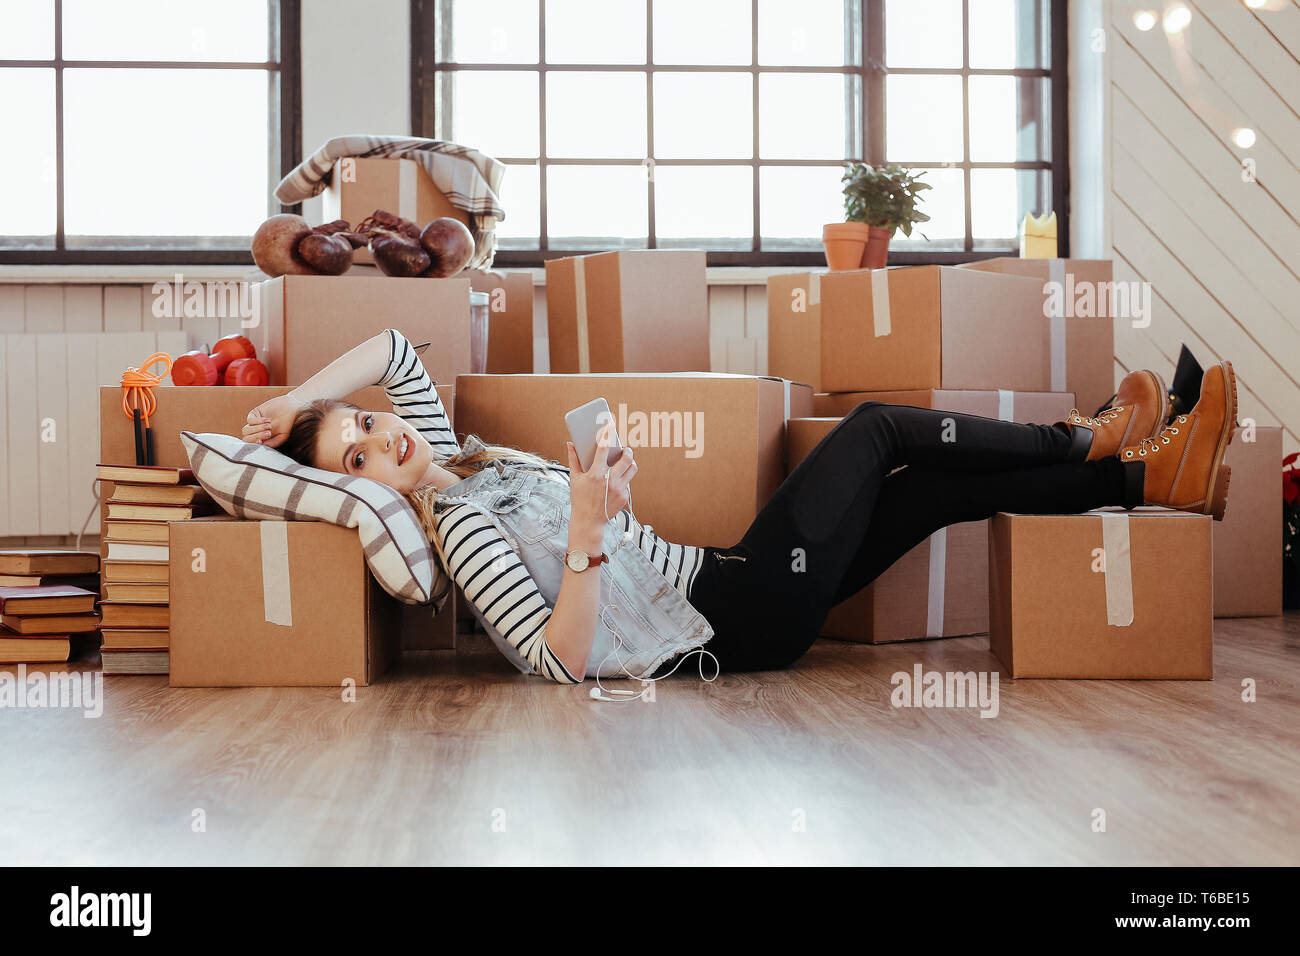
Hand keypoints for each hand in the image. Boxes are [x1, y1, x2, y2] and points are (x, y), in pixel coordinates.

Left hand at [242, 393, 303, 448]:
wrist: (290, 408)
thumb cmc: (287, 423)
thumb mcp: (282, 436)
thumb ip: (272, 443)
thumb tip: (261, 446)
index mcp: (261, 439)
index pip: (251, 445)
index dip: (253, 444)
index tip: (261, 441)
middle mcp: (256, 432)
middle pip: (246, 438)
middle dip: (257, 436)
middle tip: (269, 433)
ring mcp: (253, 423)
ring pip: (245, 430)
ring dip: (258, 429)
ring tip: (269, 426)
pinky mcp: (254, 414)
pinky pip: (249, 420)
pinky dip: (258, 421)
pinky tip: (268, 420)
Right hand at [565, 421, 635, 536]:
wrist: (588, 522)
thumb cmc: (579, 499)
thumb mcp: (574, 479)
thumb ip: (573, 459)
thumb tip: (570, 444)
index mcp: (595, 475)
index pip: (604, 449)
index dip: (608, 434)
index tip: (611, 424)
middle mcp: (609, 481)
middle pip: (626, 457)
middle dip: (626, 449)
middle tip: (624, 449)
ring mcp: (619, 489)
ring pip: (632, 468)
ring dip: (630, 462)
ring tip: (624, 461)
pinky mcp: (625, 496)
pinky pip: (629, 481)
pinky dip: (624, 477)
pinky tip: (617, 479)